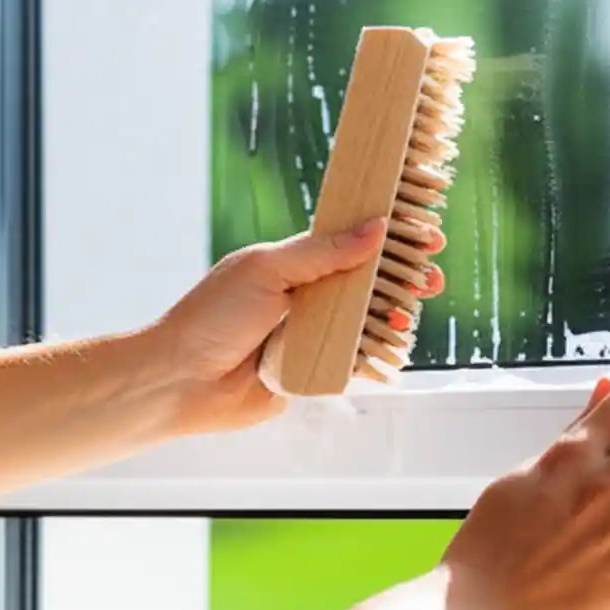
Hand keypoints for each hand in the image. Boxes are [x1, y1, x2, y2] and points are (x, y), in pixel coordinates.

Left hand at [149, 218, 445, 433]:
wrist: (180, 381)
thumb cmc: (211, 318)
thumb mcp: (267, 270)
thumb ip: (321, 252)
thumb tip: (375, 228)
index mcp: (296, 264)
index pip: (352, 242)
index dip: (389, 236)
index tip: (423, 233)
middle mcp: (308, 297)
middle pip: (369, 283)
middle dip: (404, 279)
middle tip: (430, 278)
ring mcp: (313, 335)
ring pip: (367, 323)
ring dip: (394, 317)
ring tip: (407, 317)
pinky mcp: (314, 371)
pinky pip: (354, 362)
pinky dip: (376, 356)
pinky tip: (393, 349)